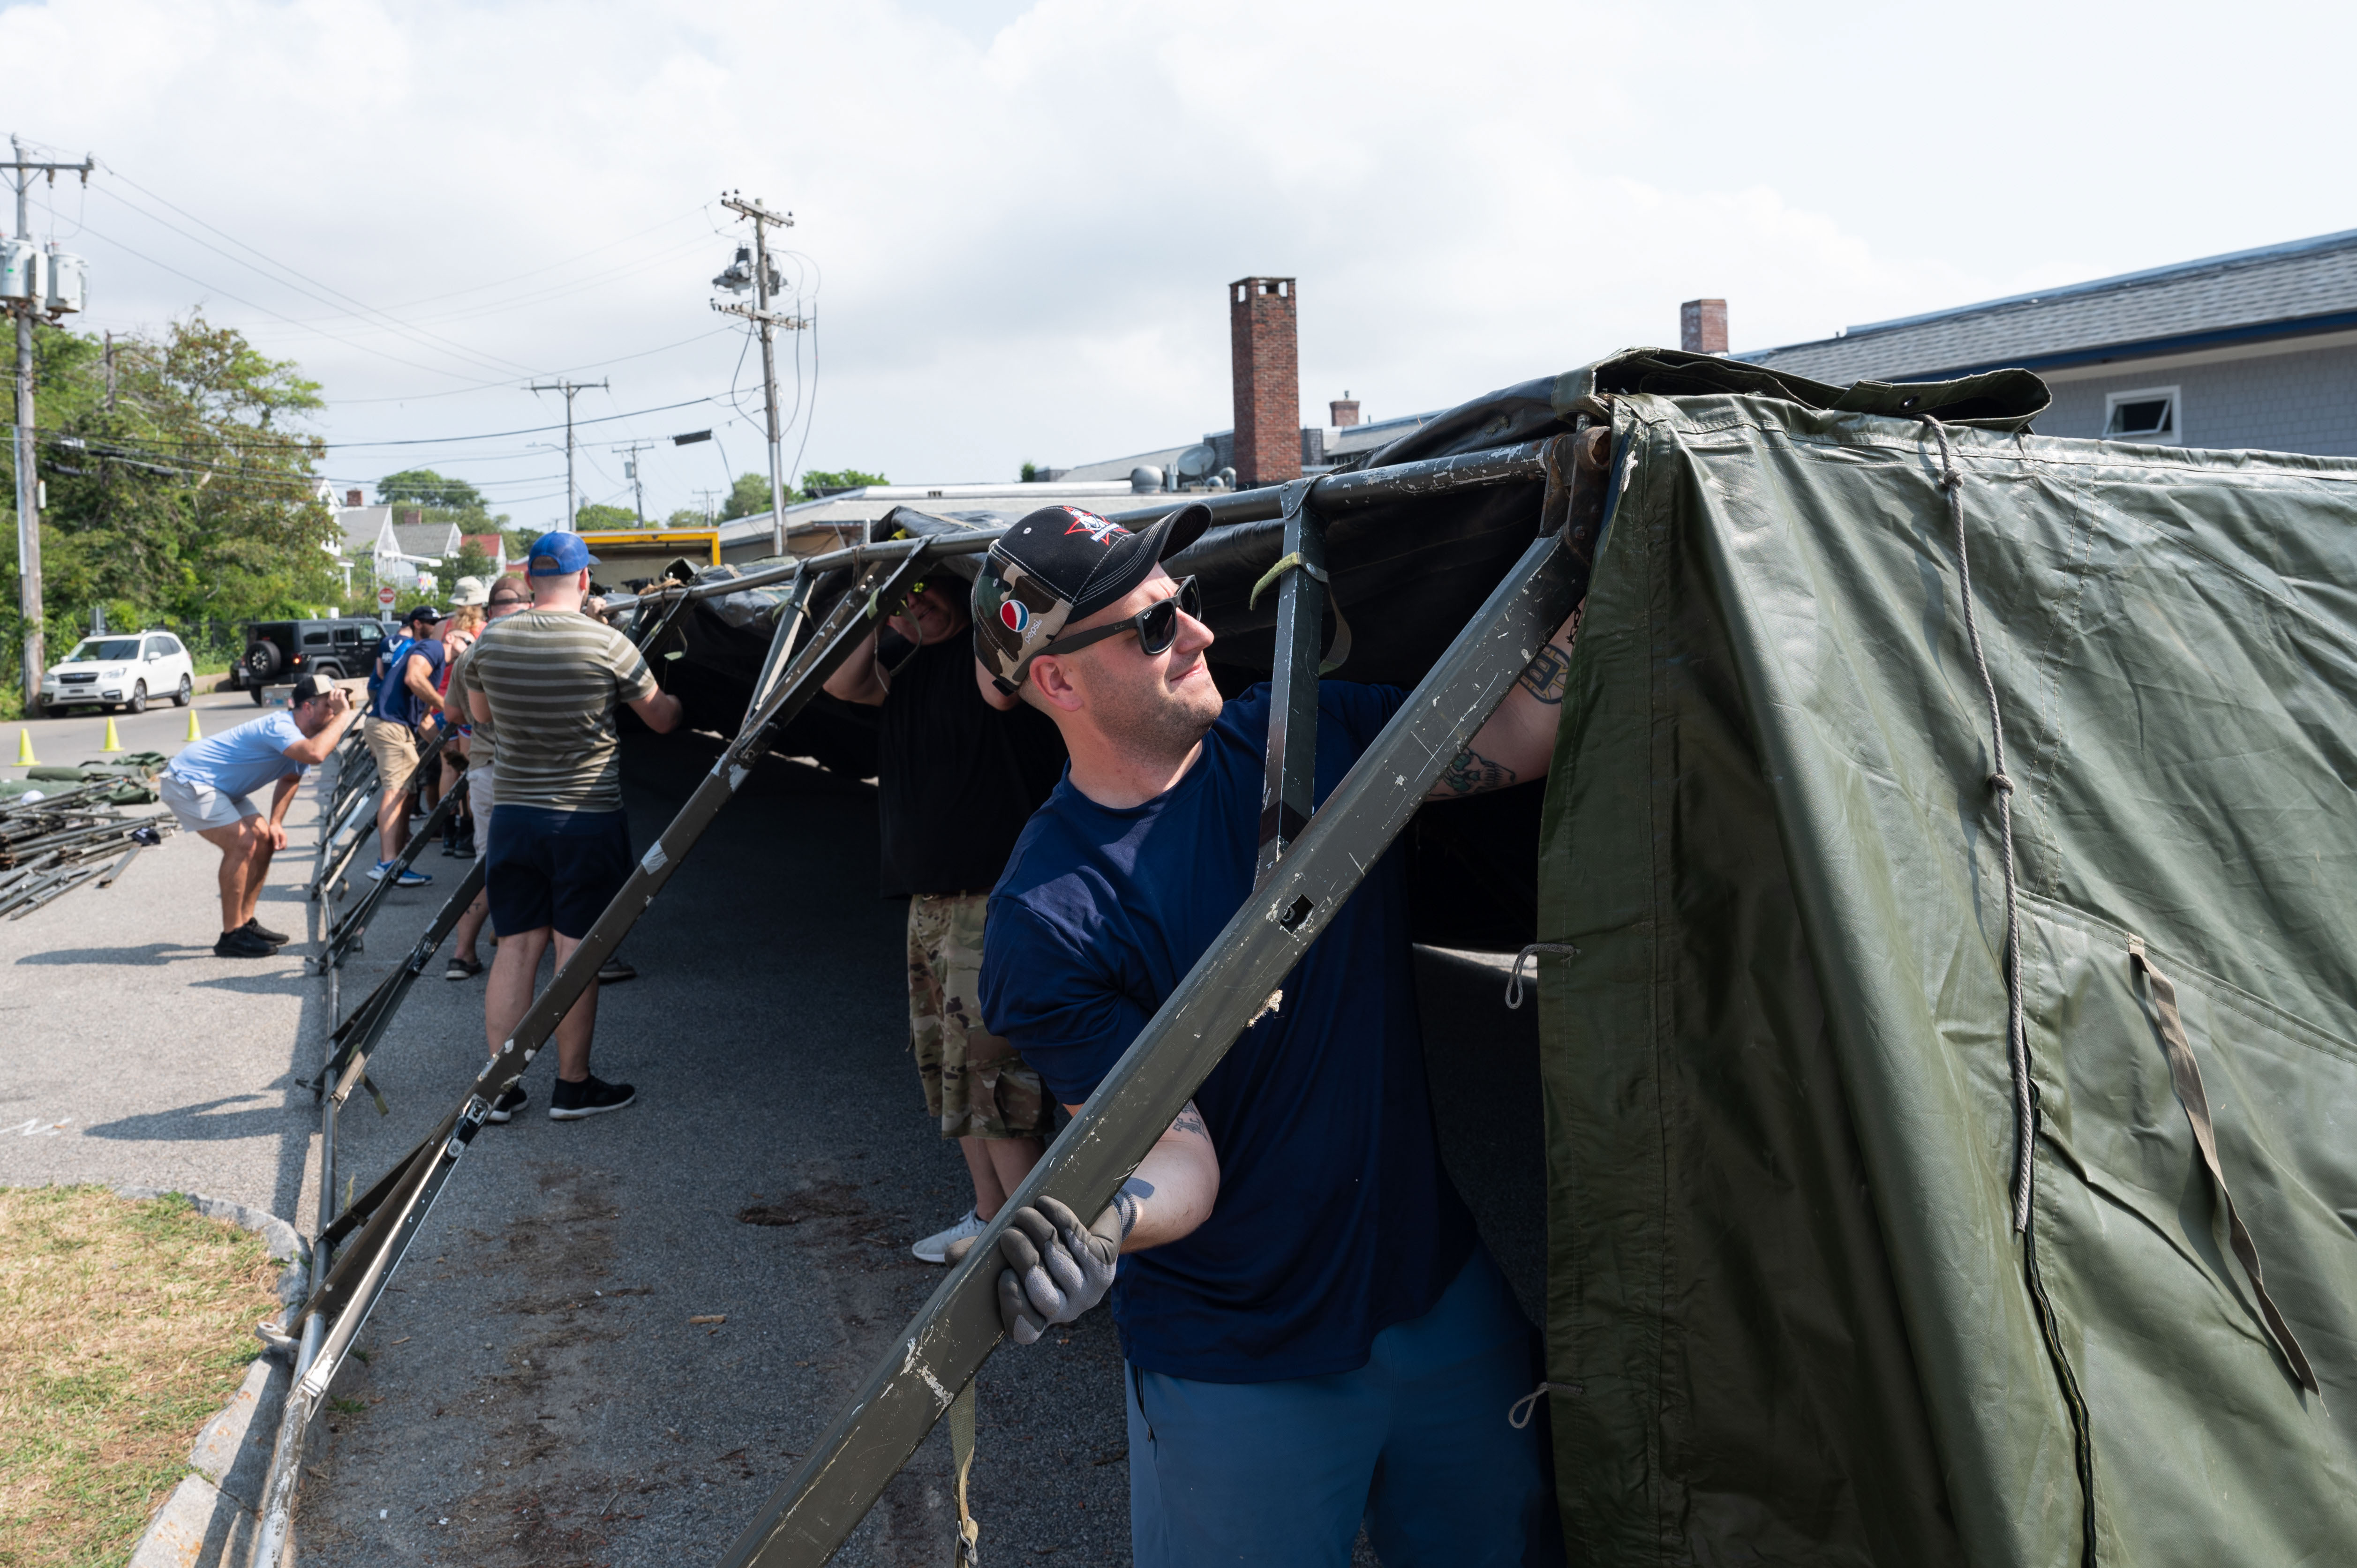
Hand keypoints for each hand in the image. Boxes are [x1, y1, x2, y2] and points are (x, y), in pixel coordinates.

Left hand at [266, 821, 287, 851]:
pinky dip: (277, 845)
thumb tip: (276, 849)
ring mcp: (283, 838)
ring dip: (278, 847)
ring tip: (272, 845)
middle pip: (283, 847)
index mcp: (284, 838)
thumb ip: (276, 841)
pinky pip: (280, 843)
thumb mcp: (274, 835)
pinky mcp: (280, 838)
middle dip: (279, 849)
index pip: (283, 847)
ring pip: (282, 846)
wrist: (274, 822)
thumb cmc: (274, 828)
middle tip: (273, 847)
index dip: (278, 849)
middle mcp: (284, 839)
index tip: (273, 848)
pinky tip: (272, 843)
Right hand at [327, 686, 350, 714]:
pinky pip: (341, 692)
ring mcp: (336, 698)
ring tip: (343, 692)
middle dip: (337, 690)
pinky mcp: (341, 698)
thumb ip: (333, 700)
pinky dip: (343, 691)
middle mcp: (332, 699)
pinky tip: (344, 692)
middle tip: (341, 692)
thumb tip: (336, 694)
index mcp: (329, 700)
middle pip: (334, 690)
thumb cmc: (339, 709)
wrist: (341, 713)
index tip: (338, 692)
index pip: (331, 692)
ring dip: (341, 690)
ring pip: (338, 690)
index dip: (335, 691)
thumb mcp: (333, 704)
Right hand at [946, 1196, 1121, 1344]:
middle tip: (1008, 1234)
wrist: (1087, 1220)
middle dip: (1025, 1263)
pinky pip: (1081, 1243)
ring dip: (1039, 1232)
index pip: (1026, 1331)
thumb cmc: (1036, 1242)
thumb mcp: (1003, 1250)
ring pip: (1061, 1264)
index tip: (1003, 1275)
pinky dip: (1060, 1219)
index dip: (1014, 1307)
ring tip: (1024, 1213)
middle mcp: (1065, 1310)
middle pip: (1046, 1299)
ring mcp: (1088, 1289)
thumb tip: (952, 1257)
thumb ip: (977, 1256)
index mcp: (1037, 1314)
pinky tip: (1045, 1204)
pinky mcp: (1105, 1264)